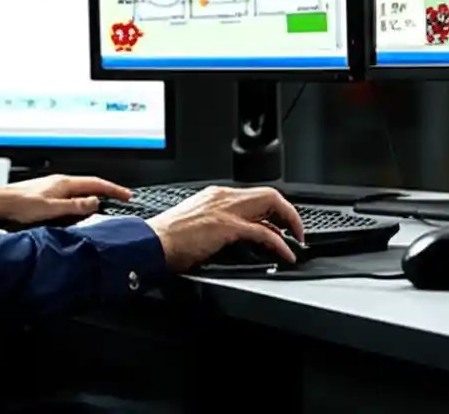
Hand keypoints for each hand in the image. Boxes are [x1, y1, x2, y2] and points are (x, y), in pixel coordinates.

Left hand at [0, 174, 131, 224]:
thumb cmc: (21, 204)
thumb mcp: (52, 208)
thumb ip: (75, 206)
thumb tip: (95, 202)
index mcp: (65, 183)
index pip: (96, 183)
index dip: (113, 189)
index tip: (127, 195)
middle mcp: (60, 182)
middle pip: (90, 186)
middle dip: (106, 193)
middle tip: (119, 201)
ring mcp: (53, 187)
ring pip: (80, 192)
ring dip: (92, 199)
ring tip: (102, 208)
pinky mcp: (47, 194)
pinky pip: (70, 197)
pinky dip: (80, 203)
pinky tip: (77, 212)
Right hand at [147, 186, 304, 271]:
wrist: (151, 244)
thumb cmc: (167, 240)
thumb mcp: (196, 224)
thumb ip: (217, 225)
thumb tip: (237, 239)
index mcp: (214, 196)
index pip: (253, 195)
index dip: (272, 209)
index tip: (279, 224)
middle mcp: (222, 197)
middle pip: (268, 194)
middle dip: (287, 212)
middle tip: (296, 230)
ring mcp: (225, 210)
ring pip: (270, 205)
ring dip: (290, 223)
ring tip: (297, 241)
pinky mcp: (226, 226)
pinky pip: (264, 232)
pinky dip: (279, 243)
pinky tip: (285, 254)